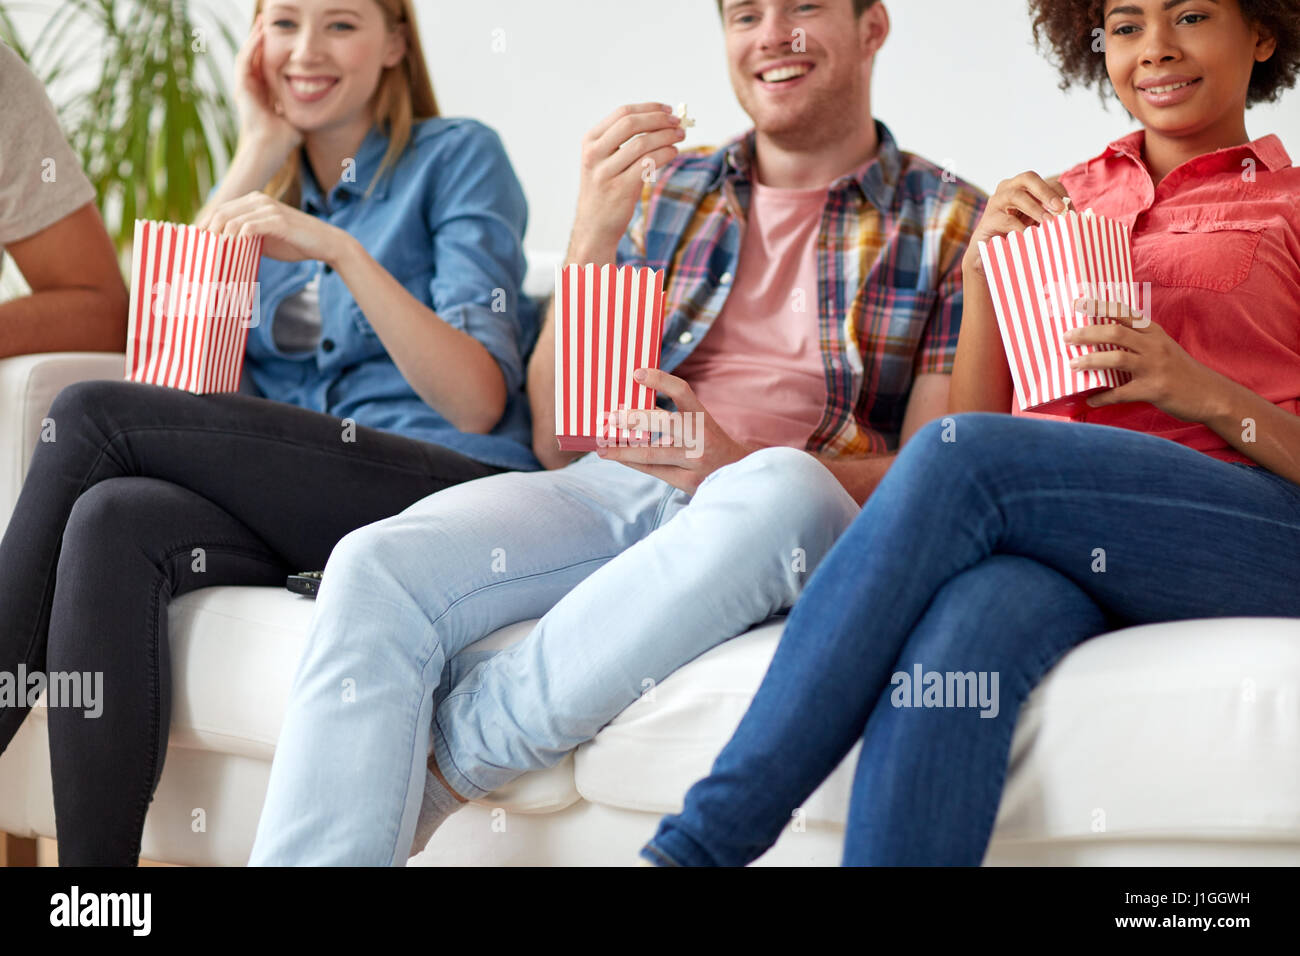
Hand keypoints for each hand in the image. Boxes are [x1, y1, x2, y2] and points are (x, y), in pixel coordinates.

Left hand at [202, 192, 348, 264]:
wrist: (325, 243)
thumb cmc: (295, 243)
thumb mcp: (265, 240)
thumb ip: (246, 239)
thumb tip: (222, 251)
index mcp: (253, 201)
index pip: (220, 210)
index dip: (204, 226)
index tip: (194, 243)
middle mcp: (258, 200)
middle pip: (221, 213)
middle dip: (206, 232)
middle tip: (197, 251)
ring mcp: (268, 209)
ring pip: (231, 219)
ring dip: (218, 237)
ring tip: (211, 254)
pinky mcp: (278, 221)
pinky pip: (249, 227)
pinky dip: (236, 239)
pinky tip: (231, 251)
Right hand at [233, 15, 301, 157]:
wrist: (270, 149)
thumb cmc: (284, 140)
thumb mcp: (296, 118)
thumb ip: (302, 110)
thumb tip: (317, 108)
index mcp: (263, 94)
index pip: (265, 66)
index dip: (272, 50)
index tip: (282, 37)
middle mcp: (252, 89)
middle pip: (254, 57)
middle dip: (260, 39)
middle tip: (267, 22)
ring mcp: (245, 88)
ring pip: (247, 56)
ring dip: (254, 38)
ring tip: (261, 23)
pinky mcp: (242, 88)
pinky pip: (245, 62)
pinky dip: (251, 48)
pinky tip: (259, 35)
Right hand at [568, 103, 683, 260]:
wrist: (594, 226)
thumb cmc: (605, 189)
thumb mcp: (603, 161)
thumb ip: (623, 141)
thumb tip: (660, 121)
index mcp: (590, 141)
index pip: (622, 113)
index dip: (649, 108)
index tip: (668, 109)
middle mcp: (594, 154)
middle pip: (632, 124)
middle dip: (659, 120)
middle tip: (678, 122)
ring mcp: (606, 172)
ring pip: (642, 143)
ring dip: (667, 136)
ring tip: (680, 136)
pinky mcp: (620, 189)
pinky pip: (648, 163)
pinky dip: (665, 154)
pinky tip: (673, 152)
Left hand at [594, 368, 755, 493]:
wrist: (737, 472)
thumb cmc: (710, 443)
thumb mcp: (701, 423)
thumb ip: (676, 415)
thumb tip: (633, 405)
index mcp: (702, 416)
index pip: (682, 391)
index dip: (660, 380)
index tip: (636, 374)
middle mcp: (699, 437)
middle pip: (664, 423)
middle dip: (634, 418)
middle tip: (610, 416)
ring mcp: (693, 460)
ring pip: (651, 453)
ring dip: (623, 450)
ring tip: (602, 447)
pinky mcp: (686, 480)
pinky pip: (653, 471)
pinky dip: (632, 463)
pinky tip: (617, 457)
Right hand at [963, 171, 1071, 279]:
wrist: (988, 259)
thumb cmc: (1016, 240)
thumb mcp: (1038, 227)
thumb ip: (1053, 220)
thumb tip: (1079, 220)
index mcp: (1023, 189)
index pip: (1046, 183)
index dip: (1060, 195)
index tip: (1071, 212)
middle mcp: (1007, 190)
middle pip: (1028, 178)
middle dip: (1046, 192)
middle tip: (1059, 208)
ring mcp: (995, 203)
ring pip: (1015, 195)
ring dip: (1035, 208)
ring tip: (1048, 223)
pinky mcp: (987, 220)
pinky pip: (1006, 219)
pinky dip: (1020, 228)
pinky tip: (1030, 237)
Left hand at [1066, 298, 1226, 422]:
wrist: (1211, 394)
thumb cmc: (1180, 370)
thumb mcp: (1162, 347)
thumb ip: (1137, 340)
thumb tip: (1101, 337)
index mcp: (1153, 332)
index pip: (1123, 312)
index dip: (1098, 306)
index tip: (1077, 302)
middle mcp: (1154, 345)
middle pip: (1115, 332)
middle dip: (1087, 333)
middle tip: (1066, 337)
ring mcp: (1155, 367)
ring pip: (1117, 358)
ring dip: (1091, 361)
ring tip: (1072, 365)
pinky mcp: (1155, 389)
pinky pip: (1122, 393)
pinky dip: (1103, 397)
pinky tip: (1091, 400)